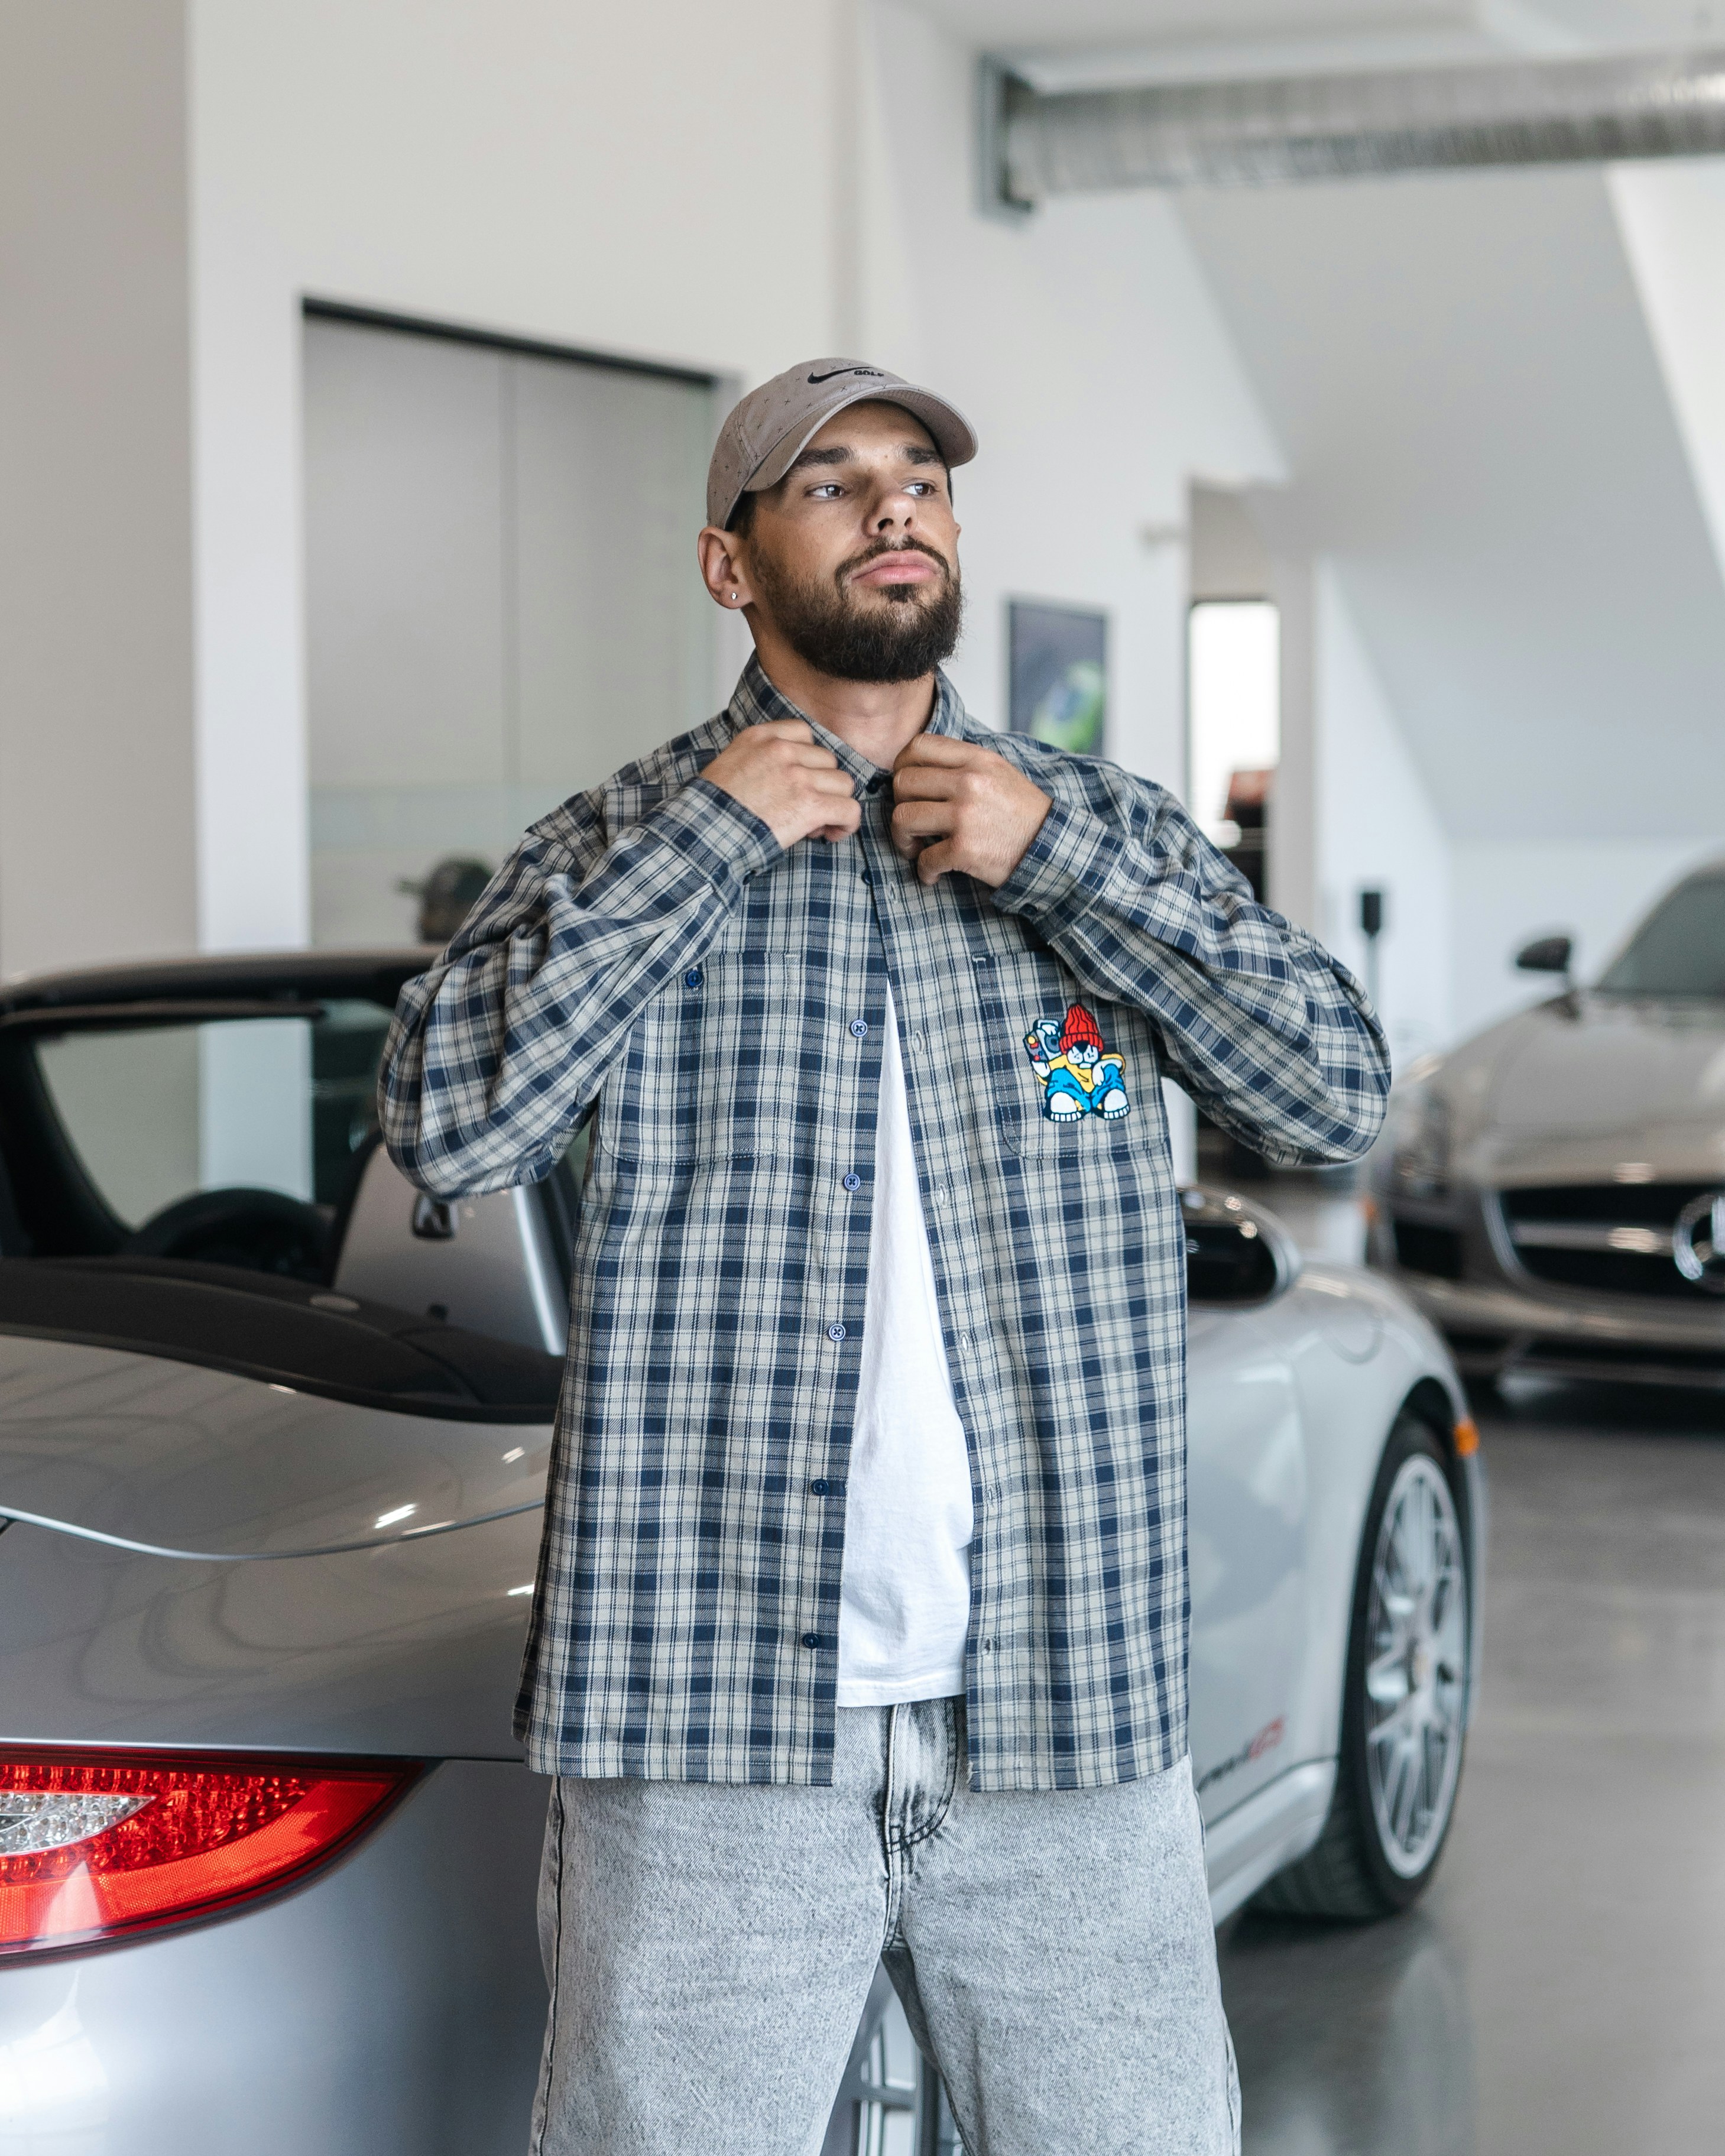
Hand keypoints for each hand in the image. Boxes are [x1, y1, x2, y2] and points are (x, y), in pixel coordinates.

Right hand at [702, 720, 860, 847]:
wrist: (705, 832)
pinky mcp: (811, 803)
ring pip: (843, 783)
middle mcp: (783, 750)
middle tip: (802, 808)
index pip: (804, 734)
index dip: (807, 761)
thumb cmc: (714, 809)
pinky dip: (846, 823)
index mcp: (761, 737)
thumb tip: (791, 781)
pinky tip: (831, 833)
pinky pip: (850, 808)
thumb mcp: (731, 765)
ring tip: (815, 824)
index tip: (797, 782)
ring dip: (834, 804)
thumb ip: (761, 759)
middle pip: (828, 761)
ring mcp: (799, 775)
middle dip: (820, 785)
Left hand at [891, 736, 1051, 886]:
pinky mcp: (965, 848)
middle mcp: (969, 782)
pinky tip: (934, 874)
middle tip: (911, 824)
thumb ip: (962, 764)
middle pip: (903, 782)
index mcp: (976, 759)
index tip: (908, 789)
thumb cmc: (1021, 813)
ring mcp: (965, 815)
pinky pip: (924, 859)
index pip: (918, 746)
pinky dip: (925, 872)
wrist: (1052, 848)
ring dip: (902, 839)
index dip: (902, 767)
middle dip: (899, 806)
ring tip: (915, 848)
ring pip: (902, 818)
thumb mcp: (998, 772)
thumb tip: (918, 768)